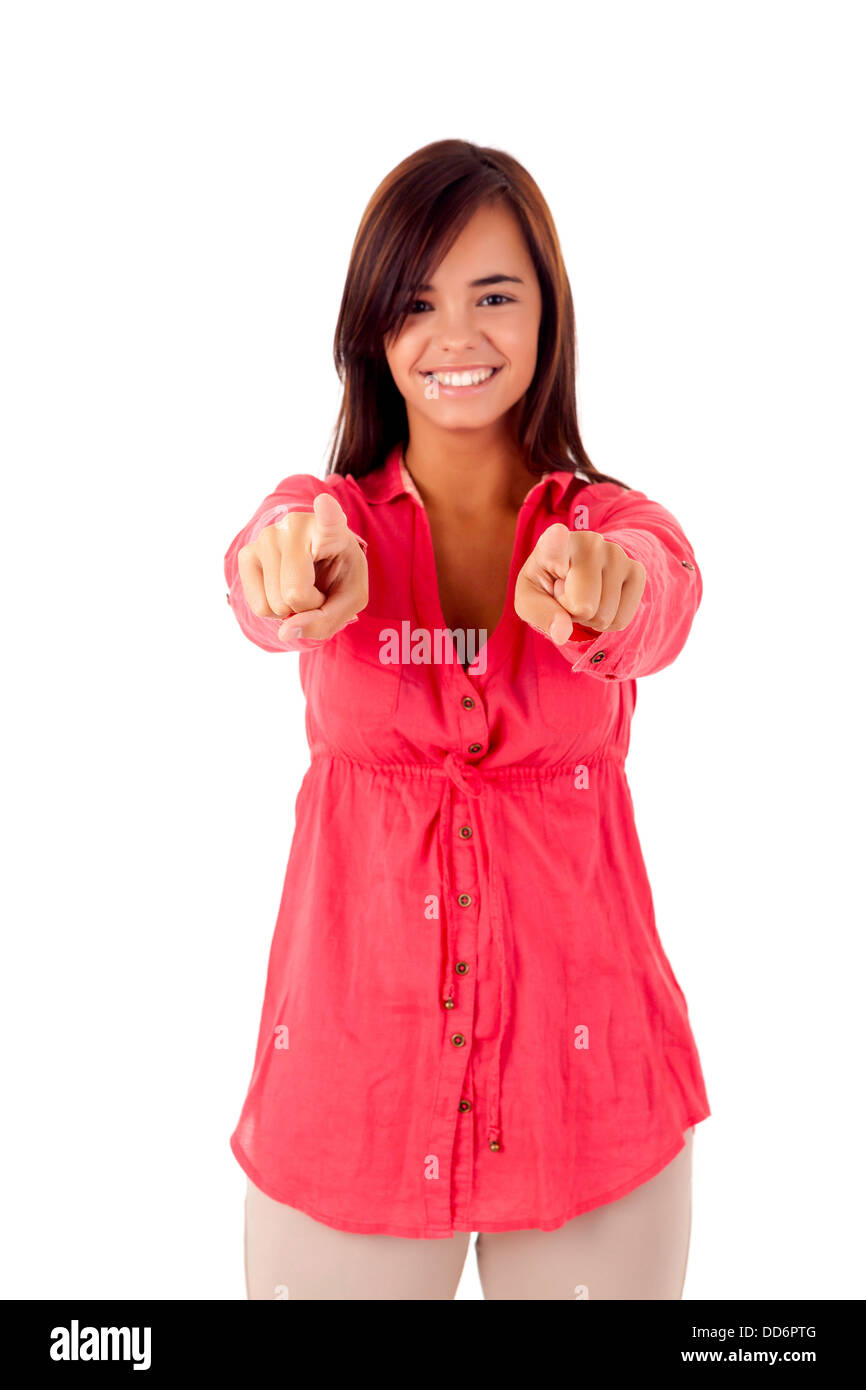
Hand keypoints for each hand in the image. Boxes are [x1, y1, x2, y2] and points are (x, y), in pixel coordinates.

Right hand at [237, 492, 368, 641]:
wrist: (316, 561)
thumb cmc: (338, 574)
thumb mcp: (350, 599)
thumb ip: (327, 619)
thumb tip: (285, 631)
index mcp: (331, 530)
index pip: (328, 519)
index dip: (327, 513)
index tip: (325, 504)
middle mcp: (294, 526)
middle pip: (294, 594)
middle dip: (309, 606)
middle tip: (317, 588)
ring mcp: (266, 537)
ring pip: (274, 604)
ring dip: (291, 609)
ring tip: (301, 586)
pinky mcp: (246, 552)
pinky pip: (258, 606)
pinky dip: (274, 610)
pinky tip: (283, 588)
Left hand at [514, 523, 645, 644]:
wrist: (577, 577)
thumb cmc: (547, 586)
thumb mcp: (530, 600)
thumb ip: (540, 614)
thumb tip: (562, 633)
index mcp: (552, 545)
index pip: (555, 542)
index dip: (557, 540)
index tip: (558, 533)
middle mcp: (589, 542)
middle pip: (584, 606)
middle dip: (574, 614)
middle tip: (568, 597)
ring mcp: (617, 554)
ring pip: (604, 615)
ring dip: (591, 619)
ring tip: (584, 597)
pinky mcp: (637, 570)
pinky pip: (622, 619)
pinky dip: (609, 623)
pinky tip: (601, 601)